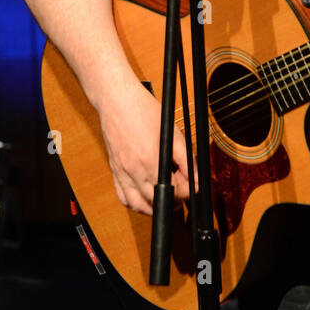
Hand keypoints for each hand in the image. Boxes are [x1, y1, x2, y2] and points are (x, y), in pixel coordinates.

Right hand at [97, 79, 197, 214]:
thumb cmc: (143, 110)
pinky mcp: (114, 170)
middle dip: (172, 202)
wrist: (117, 100)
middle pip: (156, 203)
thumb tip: (196, 178)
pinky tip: (145, 195)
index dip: (186, 192)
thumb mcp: (172, 133)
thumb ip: (186, 159)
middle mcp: (133, 171)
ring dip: (153, 208)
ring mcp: (121, 172)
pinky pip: (123, 196)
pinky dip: (135, 202)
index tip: (192, 187)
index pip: (173, 192)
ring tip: (165, 198)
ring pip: (137, 205)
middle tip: (182, 193)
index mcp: (150, 161)